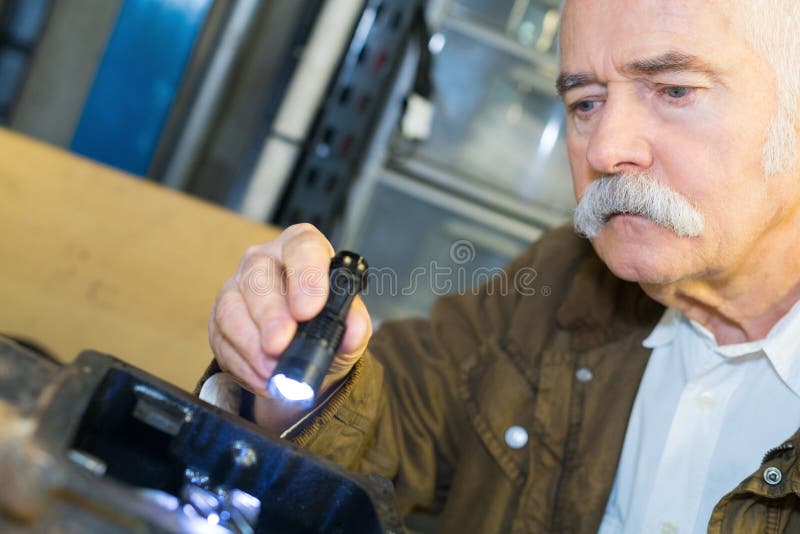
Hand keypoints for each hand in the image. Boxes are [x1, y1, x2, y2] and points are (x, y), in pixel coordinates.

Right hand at [208, 223, 371, 411]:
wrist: (305, 355)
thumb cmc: (327, 326)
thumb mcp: (350, 326)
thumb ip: (355, 325)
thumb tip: (353, 331)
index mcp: (304, 249)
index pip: (303, 248)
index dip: (305, 276)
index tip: (309, 309)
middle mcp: (266, 260)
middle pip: (259, 276)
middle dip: (270, 314)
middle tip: (281, 344)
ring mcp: (237, 287)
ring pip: (232, 307)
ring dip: (252, 344)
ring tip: (274, 370)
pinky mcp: (218, 318)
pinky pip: (221, 337)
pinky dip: (243, 362)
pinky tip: (262, 376)